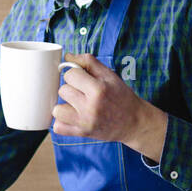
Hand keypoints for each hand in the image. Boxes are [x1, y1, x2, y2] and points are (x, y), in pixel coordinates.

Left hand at [53, 53, 167, 161]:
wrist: (134, 122)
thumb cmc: (121, 96)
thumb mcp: (110, 75)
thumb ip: (88, 62)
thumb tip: (67, 56)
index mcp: (99, 89)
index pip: (70, 75)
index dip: (75, 75)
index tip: (83, 79)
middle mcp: (91, 107)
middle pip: (62, 90)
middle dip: (71, 89)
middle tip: (83, 93)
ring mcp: (85, 123)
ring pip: (57, 109)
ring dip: (64, 106)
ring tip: (76, 105)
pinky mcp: (82, 134)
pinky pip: (58, 127)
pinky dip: (62, 122)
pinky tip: (73, 117)